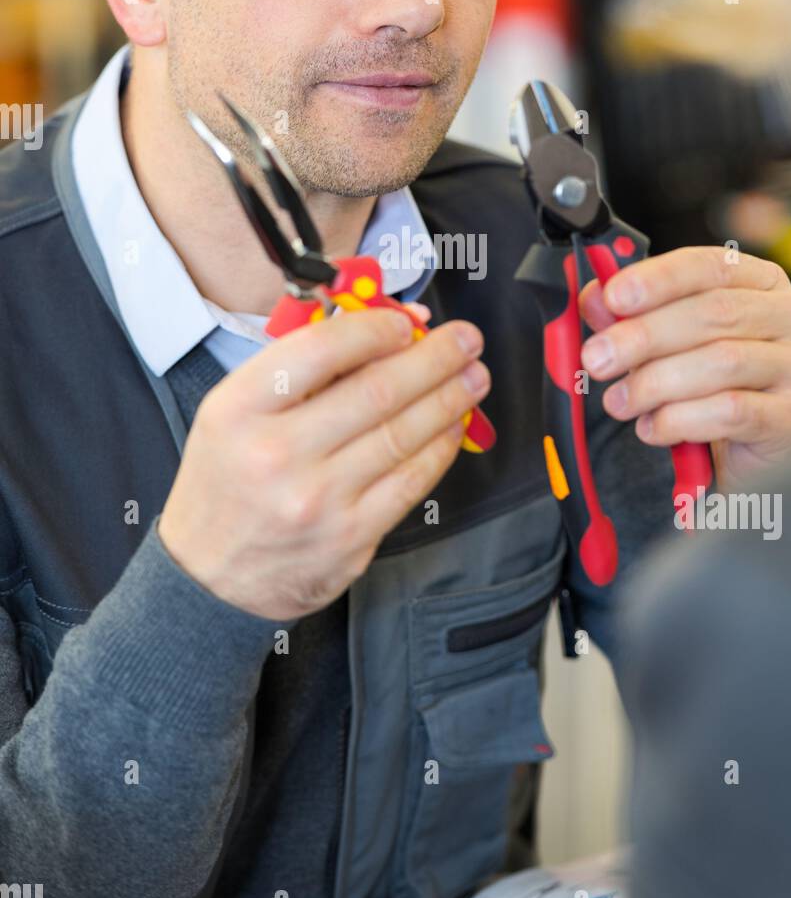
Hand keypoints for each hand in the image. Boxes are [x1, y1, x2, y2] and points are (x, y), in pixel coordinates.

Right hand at [158, 307, 489, 619]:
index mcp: (240, 409)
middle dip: (434, 358)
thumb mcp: (235, 410)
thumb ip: (301, 369)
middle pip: (376, 391)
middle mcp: (277, 454)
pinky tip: (453, 425)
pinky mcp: (351, 536)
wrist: (210, 574)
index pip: (322, 350)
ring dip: (449, 398)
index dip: (377, 329)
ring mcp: (318, 500)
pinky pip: (412, 481)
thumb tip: (387, 331)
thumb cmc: (229, 478)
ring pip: (403, 434)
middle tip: (465, 340)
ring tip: (473, 376)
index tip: (406, 323)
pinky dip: (440, 446)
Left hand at [578, 246, 790, 489]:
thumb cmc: (706, 387)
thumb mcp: (665, 345)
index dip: (658, 278)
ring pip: (722, 361)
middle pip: (714, 313)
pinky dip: (679, 419)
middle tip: (598, 359)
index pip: (710, 265)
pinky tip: (652, 428)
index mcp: (762, 283)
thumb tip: (594, 298)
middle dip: (645, 336)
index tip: (613, 297)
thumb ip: (631, 316)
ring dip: (656, 382)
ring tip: (620, 402)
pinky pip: (731, 411)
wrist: (742, 454)